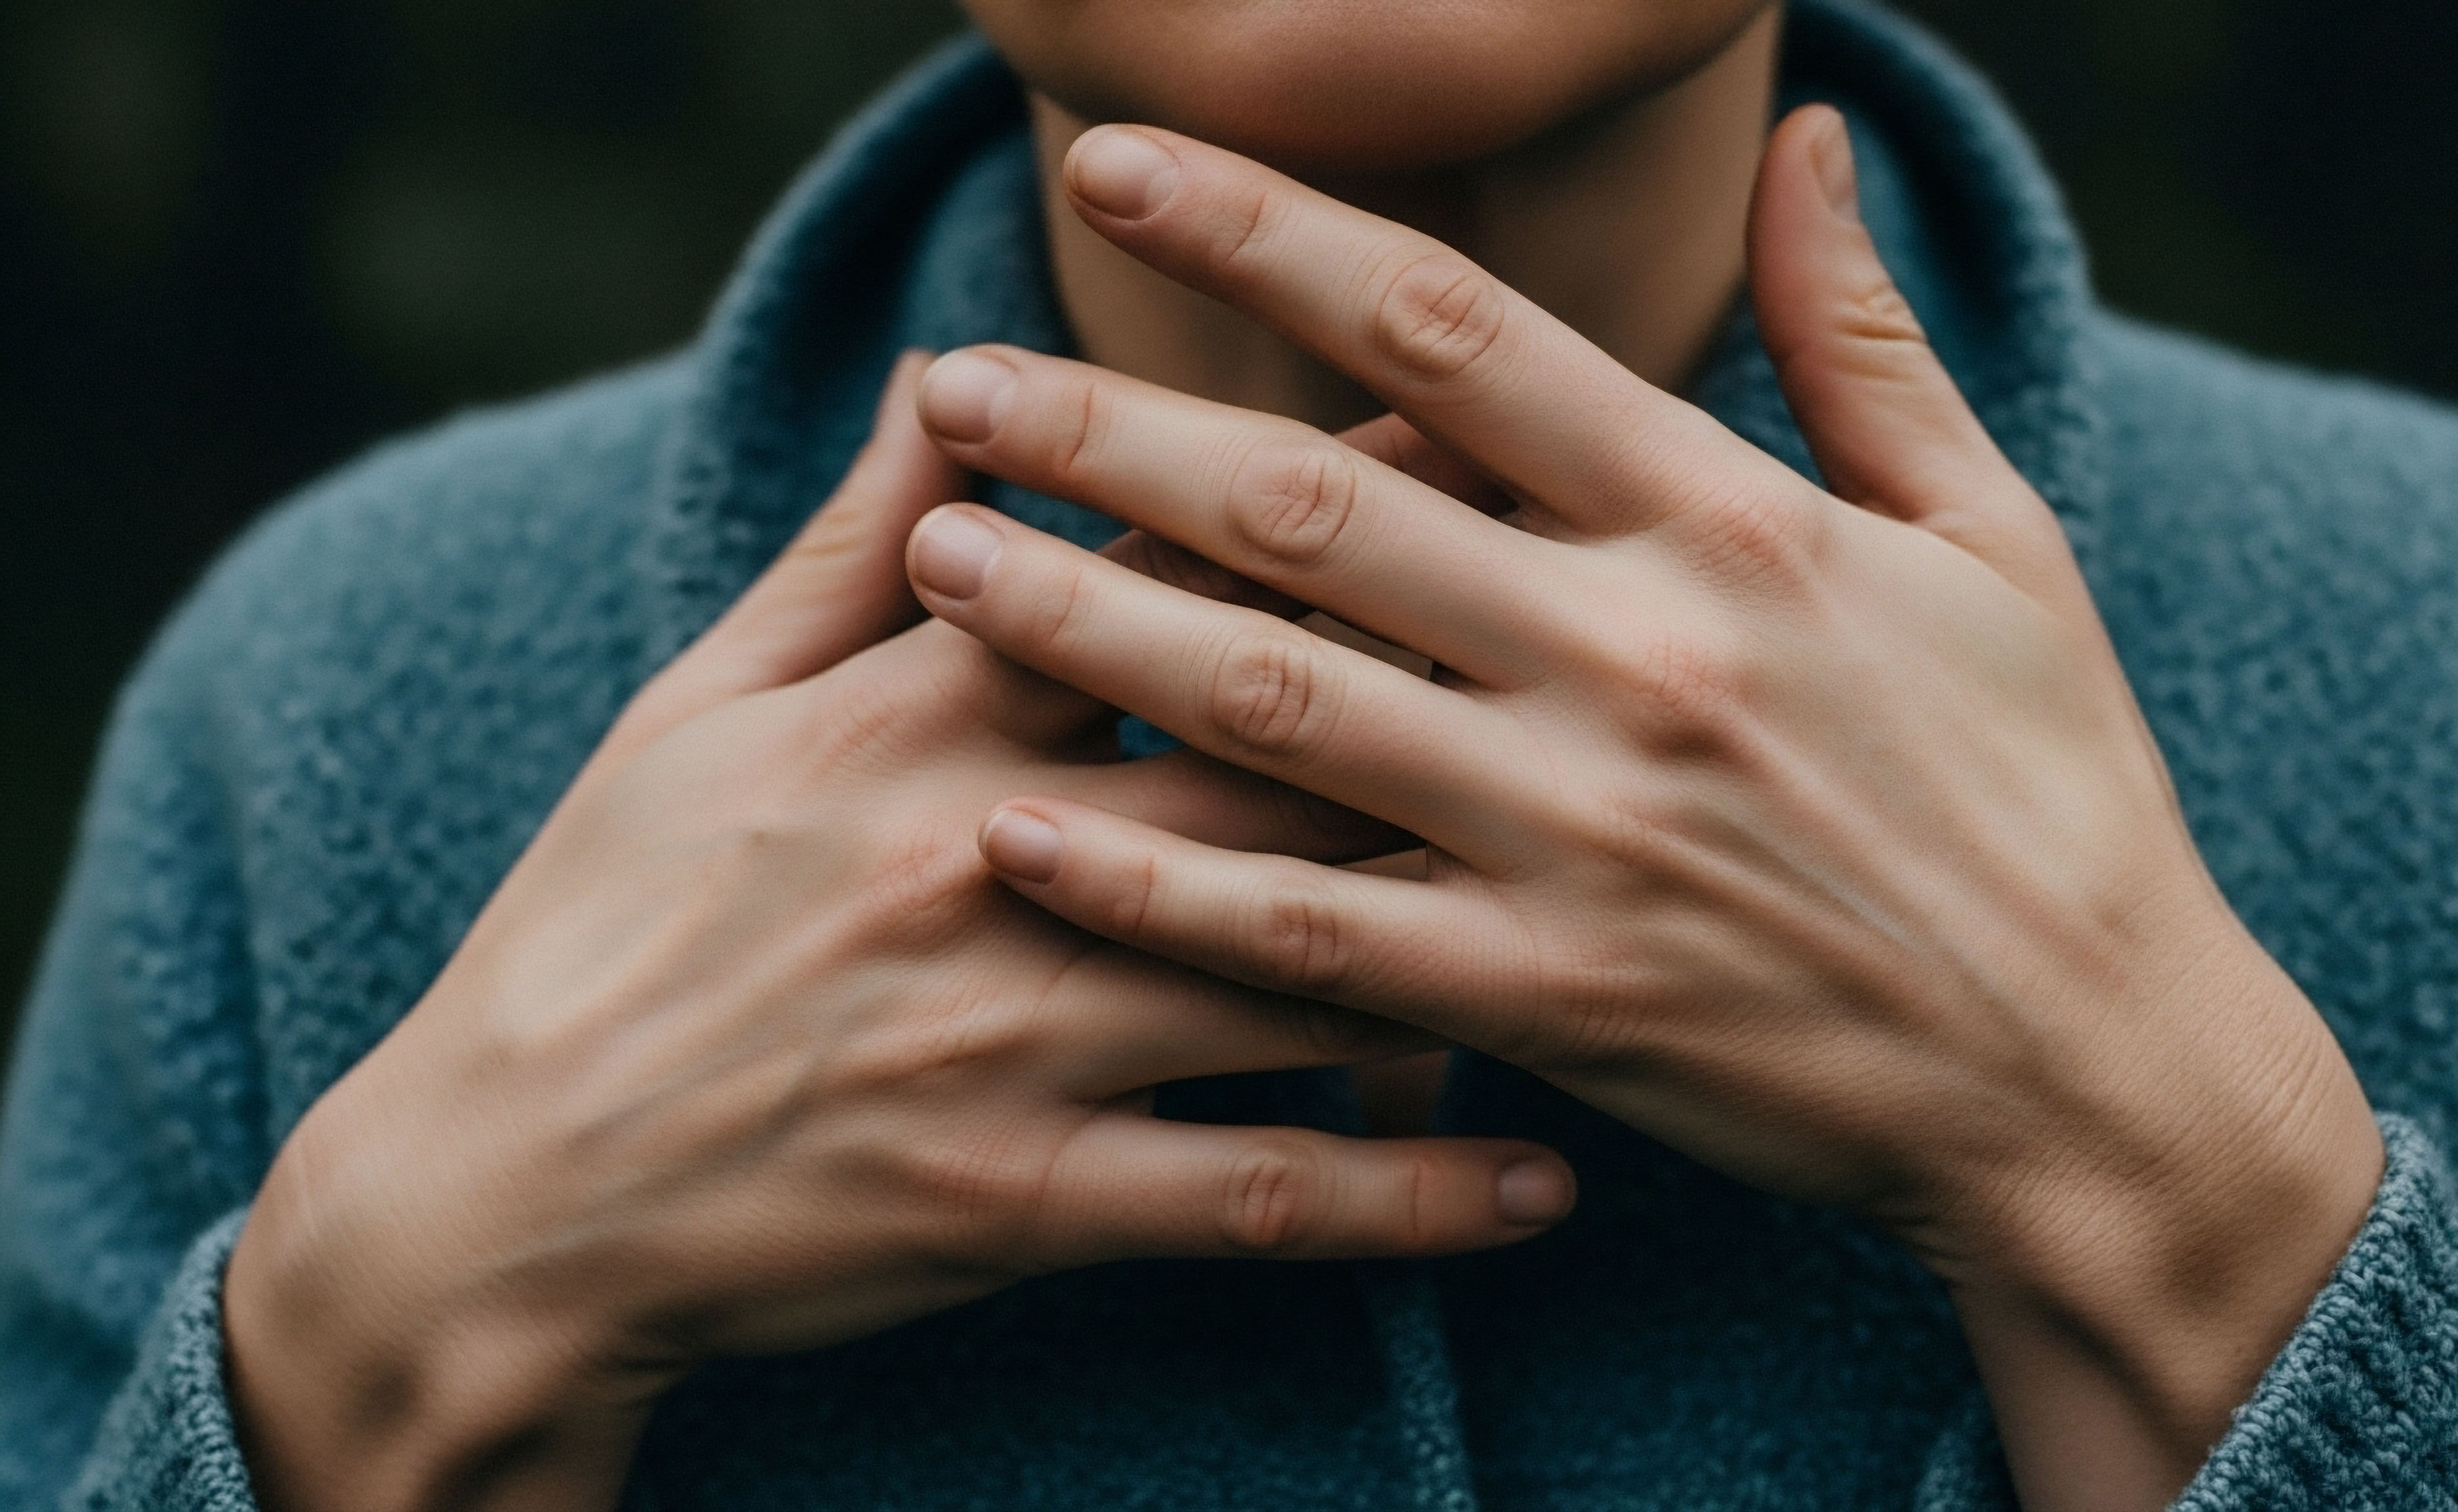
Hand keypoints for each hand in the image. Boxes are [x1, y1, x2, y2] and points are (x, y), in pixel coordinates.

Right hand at [220, 359, 1574, 1511]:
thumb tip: (952, 379)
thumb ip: (849, 544)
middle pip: (1282, 750)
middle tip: (1643, 664)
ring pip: (1305, 972)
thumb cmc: (608, 921)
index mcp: (912, 713)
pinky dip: (1411, 1198)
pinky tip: (1545, 1182)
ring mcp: (1013, 1037)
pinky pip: (1258, 1198)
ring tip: (1648, 924)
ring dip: (1492, 943)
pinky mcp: (1019, 1200)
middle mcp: (988, 854)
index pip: (1163, 568)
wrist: (504, 1189)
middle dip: (1468, 693)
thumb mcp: (701, 703)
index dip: (1340, 497)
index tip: (1491, 453)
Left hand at [904, 111, 2384, 1509]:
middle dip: (1109, 432)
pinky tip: (1017, 835)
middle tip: (953, 377)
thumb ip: (1868, 337)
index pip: (1456, 333)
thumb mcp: (2000, 534)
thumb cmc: (2049, 790)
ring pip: (1274, 708)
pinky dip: (1152, 887)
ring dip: (1082, 627)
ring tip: (937, 559)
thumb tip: (1808, 136)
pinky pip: (1304, 937)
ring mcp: (1582, 840)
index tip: (1118, 161)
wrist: (2093, 1074)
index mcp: (1736, 524)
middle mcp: (1638, 662)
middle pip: (1313, 510)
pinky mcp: (1549, 1003)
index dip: (1266, 232)